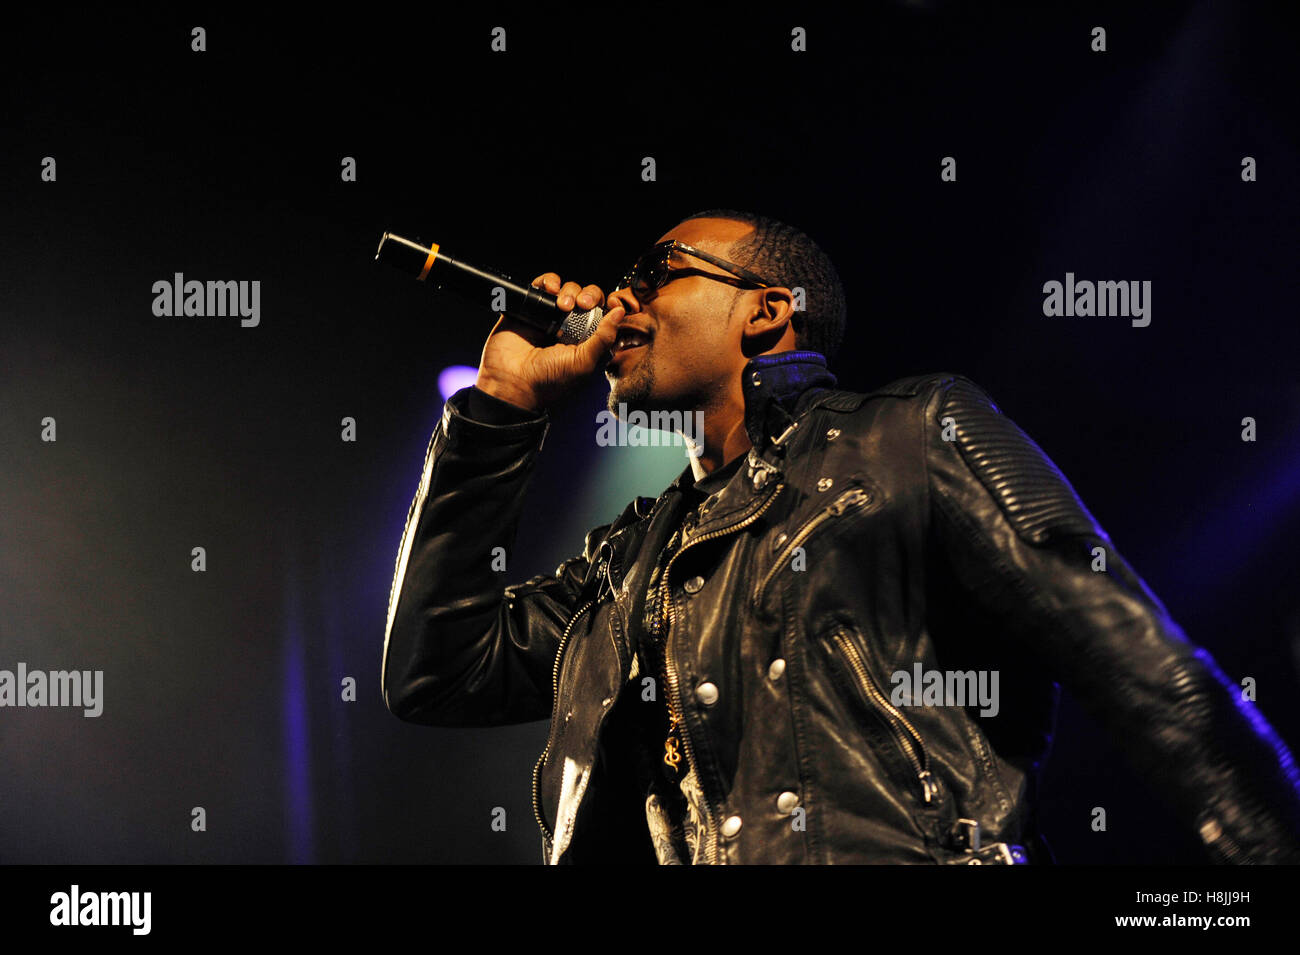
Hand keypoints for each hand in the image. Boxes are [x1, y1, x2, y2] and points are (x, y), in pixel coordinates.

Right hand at [474, 272, 623, 412]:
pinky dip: (549, 281)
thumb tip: (620, 311)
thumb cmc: (548, 381)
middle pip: (587, 297)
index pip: (604, 314)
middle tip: (582, 304)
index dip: (609, 305)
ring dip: (569, 291)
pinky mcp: (530, 308)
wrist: (511, 382)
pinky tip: (550, 289)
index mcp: (586, 341)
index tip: (612, 302)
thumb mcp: (584, 362)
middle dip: (588, 295)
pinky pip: (543, 285)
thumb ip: (604, 337)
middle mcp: (569, 327)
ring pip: (567, 289)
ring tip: (562, 305)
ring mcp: (549, 317)